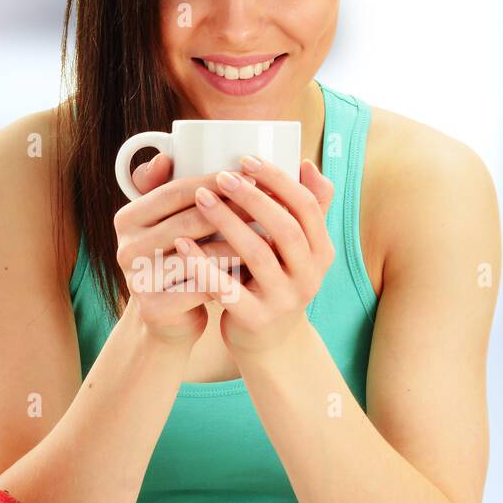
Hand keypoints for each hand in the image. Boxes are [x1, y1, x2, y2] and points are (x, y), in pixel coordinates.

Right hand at [113, 153, 255, 347]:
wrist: (167, 319)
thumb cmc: (177, 258)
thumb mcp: (169, 220)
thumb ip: (166, 185)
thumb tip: (165, 154)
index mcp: (126, 217)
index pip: (176, 191)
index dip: (216, 182)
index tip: (252, 176)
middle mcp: (125, 246)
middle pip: (189, 220)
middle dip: (233, 210)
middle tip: (270, 204)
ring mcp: (137, 278)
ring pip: (199, 253)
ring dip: (239, 242)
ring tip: (271, 232)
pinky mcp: (154, 307)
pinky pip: (202, 285)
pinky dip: (232, 275)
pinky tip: (258, 267)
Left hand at [173, 157, 335, 354]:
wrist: (269, 343)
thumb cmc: (275, 281)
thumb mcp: (297, 249)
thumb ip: (305, 209)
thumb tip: (307, 164)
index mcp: (320, 251)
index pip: (307, 206)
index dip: (279, 180)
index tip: (248, 158)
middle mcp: (309, 276)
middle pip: (285, 229)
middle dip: (253, 198)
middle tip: (223, 176)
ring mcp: (284, 300)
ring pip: (257, 255)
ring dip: (228, 222)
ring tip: (201, 198)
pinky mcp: (256, 319)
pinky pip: (228, 289)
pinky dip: (203, 264)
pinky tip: (181, 242)